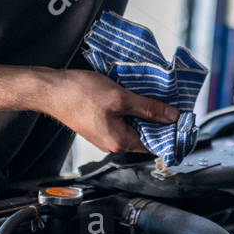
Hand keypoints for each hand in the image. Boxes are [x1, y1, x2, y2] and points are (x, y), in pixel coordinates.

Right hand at [47, 70, 177, 153]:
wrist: (50, 89)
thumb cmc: (80, 94)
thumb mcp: (121, 98)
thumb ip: (148, 108)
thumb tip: (171, 116)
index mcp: (119, 142)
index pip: (154, 144)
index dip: (170, 132)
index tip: (183, 118)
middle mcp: (112, 143)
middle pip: (144, 135)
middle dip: (158, 120)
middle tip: (171, 103)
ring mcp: (104, 134)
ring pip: (133, 126)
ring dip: (145, 113)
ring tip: (155, 97)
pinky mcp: (98, 124)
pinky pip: (122, 120)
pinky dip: (131, 110)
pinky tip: (135, 97)